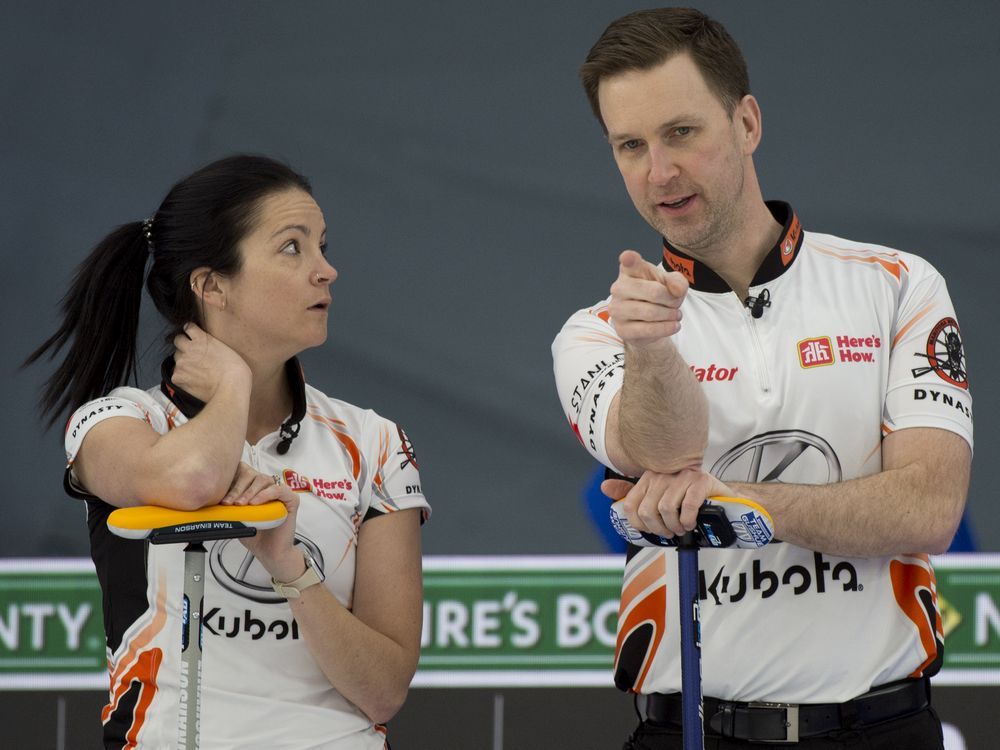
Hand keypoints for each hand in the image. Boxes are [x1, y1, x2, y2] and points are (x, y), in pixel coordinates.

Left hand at [172, 323, 250, 401]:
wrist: (230, 387)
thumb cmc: (235, 370)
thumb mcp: (226, 349)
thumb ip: (212, 346)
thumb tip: (209, 350)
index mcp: (202, 339)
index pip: (188, 327)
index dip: (190, 331)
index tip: (192, 336)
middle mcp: (189, 348)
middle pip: (178, 341)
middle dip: (183, 345)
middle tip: (192, 354)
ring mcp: (181, 362)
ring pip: (176, 358)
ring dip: (183, 362)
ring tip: (194, 371)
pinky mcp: (178, 377)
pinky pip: (176, 375)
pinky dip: (182, 378)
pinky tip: (193, 382)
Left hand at [220, 462, 301, 579]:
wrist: (269, 552)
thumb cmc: (253, 535)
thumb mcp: (234, 518)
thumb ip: (224, 507)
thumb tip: (203, 501)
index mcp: (252, 487)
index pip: (240, 471)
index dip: (229, 478)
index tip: (219, 493)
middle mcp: (265, 486)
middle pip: (250, 473)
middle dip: (236, 487)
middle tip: (228, 502)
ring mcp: (279, 491)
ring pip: (263, 479)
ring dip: (249, 491)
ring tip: (241, 505)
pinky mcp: (290, 499)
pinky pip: (278, 489)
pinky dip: (265, 494)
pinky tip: (255, 503)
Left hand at [602, 468, 734, 538]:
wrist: (720, 495)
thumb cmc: (687, 497)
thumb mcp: (657, 495)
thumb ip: (632, 493)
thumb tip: (604, 488)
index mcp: (649, 477)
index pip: (630, 504)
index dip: (638, 524)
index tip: (651, 530)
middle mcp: (663, 474)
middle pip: (647, 510)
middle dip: (658, 529)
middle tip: (670, 532)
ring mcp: (682, 476)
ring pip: (665, 509)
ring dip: (674, 526)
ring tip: (681, 528)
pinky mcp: (700, 480)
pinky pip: (687, 506)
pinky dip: (687, 520)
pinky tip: (691, 523)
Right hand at [608, 250, 688, 345]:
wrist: (651, 321)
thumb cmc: (659, 295)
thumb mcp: (673, 283)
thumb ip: (678, 282)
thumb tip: (676, 291)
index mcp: (629, 270)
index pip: (629, 263)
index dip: (629, 259)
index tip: (627, 257)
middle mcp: (618, 288)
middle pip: (654, 292)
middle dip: (672, 300)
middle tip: (676, 303)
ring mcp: (616, 309)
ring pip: (651, 313)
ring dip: (670, 315)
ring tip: (675, 314)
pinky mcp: (621, 329)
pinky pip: (647, 330)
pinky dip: (666, 328)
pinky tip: (674, 325)